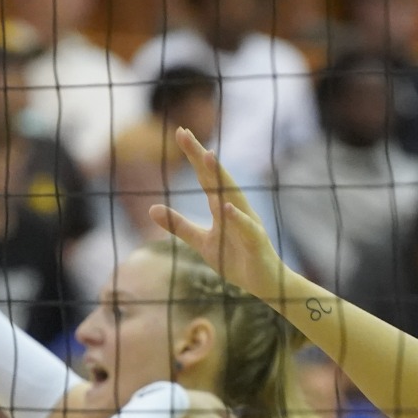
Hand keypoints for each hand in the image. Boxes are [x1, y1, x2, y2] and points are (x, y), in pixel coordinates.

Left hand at [151, 129, 287, 300]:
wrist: (265, 284)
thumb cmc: (236, 259)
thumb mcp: (201, 242)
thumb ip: (179, 225)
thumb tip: (152, 209)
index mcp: (222, 207)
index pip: (206, 177)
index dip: (193, 156)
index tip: (180, 133)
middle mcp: (236, 209)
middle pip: (217, 178)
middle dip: (201, 156)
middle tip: (185, 134)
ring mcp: (248, 223)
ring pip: (233, 195)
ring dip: (221, 176)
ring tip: (207, 155)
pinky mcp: (256, 242)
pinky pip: (246, 228)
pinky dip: (237, 218)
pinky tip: (226, 207)